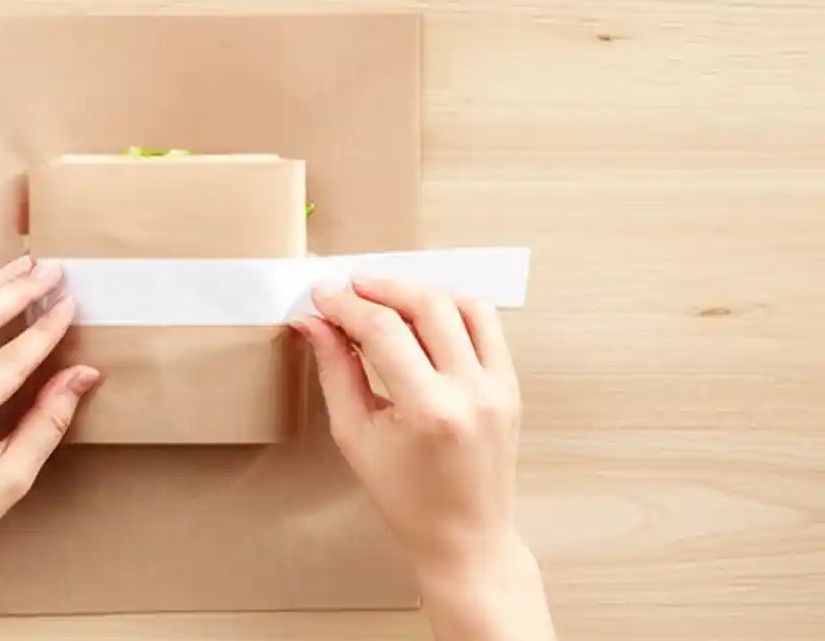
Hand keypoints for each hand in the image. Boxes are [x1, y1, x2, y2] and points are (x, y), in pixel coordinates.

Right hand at [294, 279, 553, 640]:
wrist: (464, 537)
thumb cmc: (405, 498)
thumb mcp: (354, 435)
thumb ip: (335, 370)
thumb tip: (313, 323)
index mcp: (427, 410)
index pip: (382, 330)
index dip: (346, 305)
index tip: (322, 296)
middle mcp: (470, 392)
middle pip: (426, 305)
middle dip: (382, 287)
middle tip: (350, 287)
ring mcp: (498, 387)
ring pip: (464, 305)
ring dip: (421, 292)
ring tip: (387, 298)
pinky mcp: (511, 386)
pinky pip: (487, 326)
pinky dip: (454, 309)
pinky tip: (424, 316)